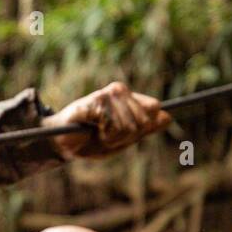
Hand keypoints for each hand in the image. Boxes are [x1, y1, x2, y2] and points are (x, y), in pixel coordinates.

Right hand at [46, 81, 171, 159]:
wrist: (62, 142)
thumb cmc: (92, 140)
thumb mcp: (123, 139)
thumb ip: (144, 129)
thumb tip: (168, 117)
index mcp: (128, 96)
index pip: (154, 107)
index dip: (142, 127)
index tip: (124, 132)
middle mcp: (120, 89)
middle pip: (144, 121)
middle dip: (126, 136)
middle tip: (106, 134)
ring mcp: (107, 93)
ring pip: (129, 125)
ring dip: (113, 137)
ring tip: (97, 133)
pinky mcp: (96, 100)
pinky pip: (114, 125)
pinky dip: (104, 135)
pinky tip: (90, 129)